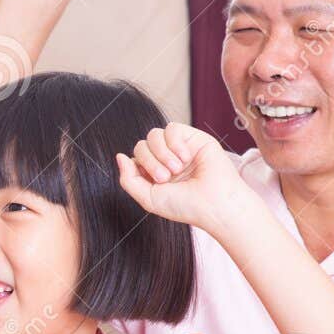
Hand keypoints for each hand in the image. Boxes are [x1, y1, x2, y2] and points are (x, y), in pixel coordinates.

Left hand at [116, 122, 248, 234]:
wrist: (214, 203)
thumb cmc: (185, 205)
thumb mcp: (148, 198)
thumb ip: (128, 179)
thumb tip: (119, 156)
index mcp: (154, 174)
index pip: (134, 159)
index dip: (138, 167)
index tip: (154, 182)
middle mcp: (165, 160)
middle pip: (141, 146)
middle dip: (149, 162)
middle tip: (165, 178)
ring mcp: (178, 148)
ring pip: (153, 135)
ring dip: (161, 153)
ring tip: (177, 169)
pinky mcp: (193, 137)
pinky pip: (171, 128)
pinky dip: (174, 143)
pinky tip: (185, 157)